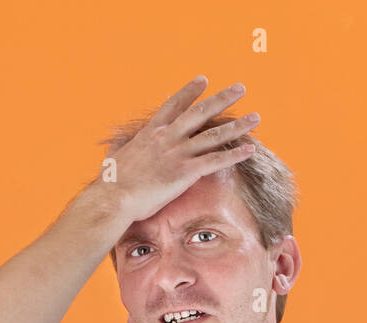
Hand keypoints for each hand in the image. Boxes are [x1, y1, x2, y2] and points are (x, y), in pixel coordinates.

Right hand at [104, 75, 260, 222]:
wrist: (112, 199)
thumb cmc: (111, 184)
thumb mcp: (114, 158)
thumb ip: (120, 149)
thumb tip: (115, 148)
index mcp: (150, 133)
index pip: (174, 105)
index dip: (190, 91)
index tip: (203, 79)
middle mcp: (167, 138)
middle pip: (200, 112)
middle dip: (222, 99)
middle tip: (240, 88)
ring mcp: (177, 154)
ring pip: (213, 135)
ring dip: (237, 125)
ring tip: (255, 117)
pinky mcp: (185, 173)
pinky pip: (215, 161)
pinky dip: (234, 155)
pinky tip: (250, 150)